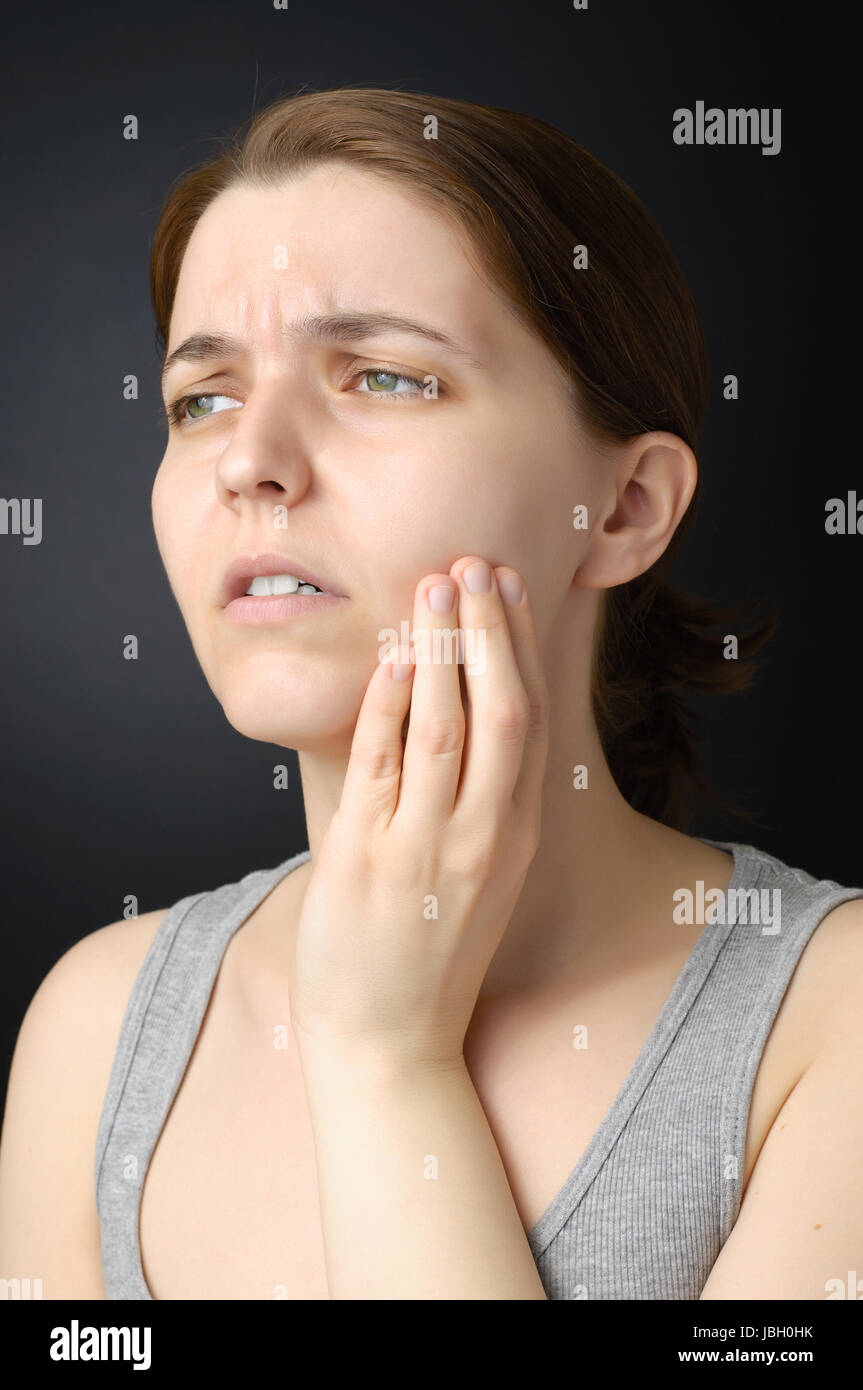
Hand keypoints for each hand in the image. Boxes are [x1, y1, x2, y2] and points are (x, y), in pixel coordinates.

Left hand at [288, 556, 548, 1069]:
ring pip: (444, 724)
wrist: (390, 1041)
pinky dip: (385, 704)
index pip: (531, 719)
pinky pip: (380, 764)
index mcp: (515, 833)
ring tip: (433, 587)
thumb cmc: (429, 951)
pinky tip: (388, 658)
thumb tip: (464, 713)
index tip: (509, 588)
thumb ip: (479, 802)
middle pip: (501, 710)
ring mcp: (426, 847)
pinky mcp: (367, 859)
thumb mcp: (479, 874)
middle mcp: (483, 835)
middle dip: (488, 630)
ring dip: (439, 649)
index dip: (520, 646)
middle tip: (475, 565)